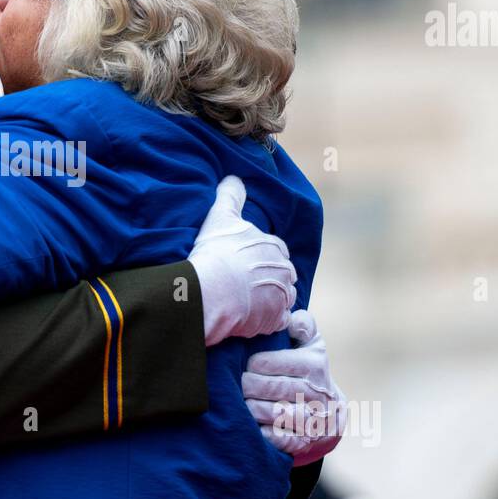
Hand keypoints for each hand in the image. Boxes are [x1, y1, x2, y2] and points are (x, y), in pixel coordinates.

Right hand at [188, 175, 296, 345]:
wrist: (213, 288)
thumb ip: (230, 195)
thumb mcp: (221, 216)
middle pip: (284, 274)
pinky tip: (256, 320)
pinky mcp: (276, 319)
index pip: (277, 249)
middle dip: (271, 278)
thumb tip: (234, 177)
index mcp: (274, 245)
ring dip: (273, 300)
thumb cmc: (216, 251)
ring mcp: (282, 296)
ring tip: (251, 303)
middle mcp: (284, 270)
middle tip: (248, 282)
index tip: (249, 261)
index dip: (264, 255)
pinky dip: (272, 320)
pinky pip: (281, 321)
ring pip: (284, 297)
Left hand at [244, 310, 346, 466]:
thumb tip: (291, 320)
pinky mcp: (303, 442)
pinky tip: (254, 426)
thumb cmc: (309, 370)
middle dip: (250, 386)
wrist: (329, 412)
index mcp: (315, 365)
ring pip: (276, 414)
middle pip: (273, 388)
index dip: (255, 364)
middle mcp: (317, 393)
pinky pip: (279, 438)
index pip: (275, 362)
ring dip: (254, 409)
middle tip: (240, 384)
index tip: (248, 365)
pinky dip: (264, 433)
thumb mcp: (311, 344)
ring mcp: (312, 420)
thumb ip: (303, 325)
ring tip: (244, 402)